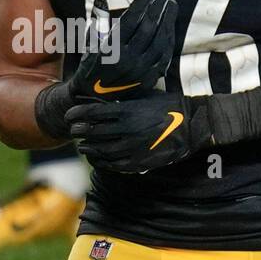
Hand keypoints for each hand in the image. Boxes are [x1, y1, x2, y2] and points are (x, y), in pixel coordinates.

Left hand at [67, 91, 212, 173]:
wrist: (191, 124)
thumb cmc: (167, 105)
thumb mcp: (144, 95)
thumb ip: (122, 98)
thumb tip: (100, 95)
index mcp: (126, 110)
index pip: (91, 113)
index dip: (76, 114)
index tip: (69, 115)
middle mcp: (127, 129)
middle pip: (92, 132)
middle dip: (79, 131)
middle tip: (74, 130)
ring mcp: (132, 147)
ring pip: (100, 151)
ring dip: (88, 148)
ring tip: (83, 146)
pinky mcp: (139, 162)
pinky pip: (113, 165)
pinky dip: (101, 162)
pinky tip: (96, 159)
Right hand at [73, 0, 177, 99]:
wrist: (92, 98)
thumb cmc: (90, 65)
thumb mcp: (90, 41)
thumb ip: (98, 17)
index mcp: (110, 47)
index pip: (132, 18)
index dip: (144, 2)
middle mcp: (126, 59)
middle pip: (148, 27)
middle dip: (157, 8)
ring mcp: (139, 70)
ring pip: (159, 41)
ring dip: (168, 21)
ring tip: (171, 6)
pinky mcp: (147, 79)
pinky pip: (163, 56)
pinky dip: (168, 40)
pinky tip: (170, 27)